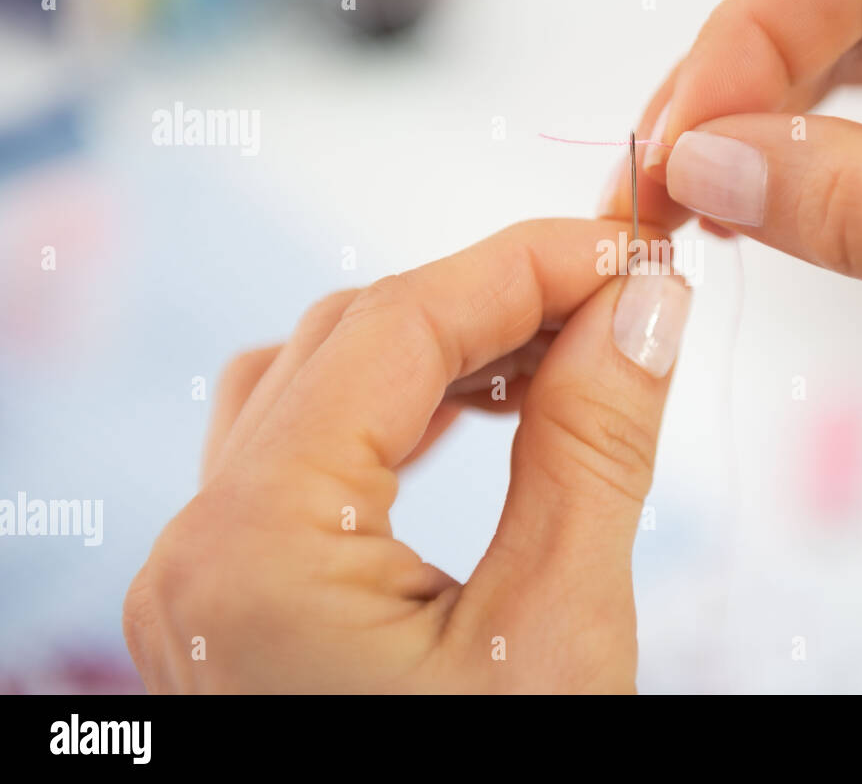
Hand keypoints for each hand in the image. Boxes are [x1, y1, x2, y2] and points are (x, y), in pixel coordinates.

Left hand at [123, 220, 689, 691]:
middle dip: (494, 298)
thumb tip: (643, 305)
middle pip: (350, 340)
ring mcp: (210, 575)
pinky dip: (404, 404)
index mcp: (250, 552)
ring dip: (445, 345)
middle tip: (618, 294)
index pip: (397, 328)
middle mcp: (199, 548)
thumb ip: (593, 445)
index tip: (631, 244)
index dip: (527, 263)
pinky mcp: (246, 597)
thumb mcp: (560, 637)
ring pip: (320, 381)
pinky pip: (310, 444)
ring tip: (563, 347)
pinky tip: (483, 412)